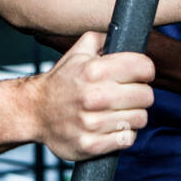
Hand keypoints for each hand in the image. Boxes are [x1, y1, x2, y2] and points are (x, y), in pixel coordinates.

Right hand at [30, 30, 154, 160]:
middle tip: (129, 95)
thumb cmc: (61, 82)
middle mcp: (94, 96)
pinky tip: (111, 126)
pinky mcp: (91, 145)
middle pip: (146, 95)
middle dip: (141, 94)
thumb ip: (102, 39)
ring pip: (140, 118)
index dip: (145, 70)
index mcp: (93, 70)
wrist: (34, 112)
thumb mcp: (77, 52)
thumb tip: (125, 35)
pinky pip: (127, 139)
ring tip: (118, 111)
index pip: (144, 67)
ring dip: (133, 115)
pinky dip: (123, 134)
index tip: (140, 75)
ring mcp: (92, 123)